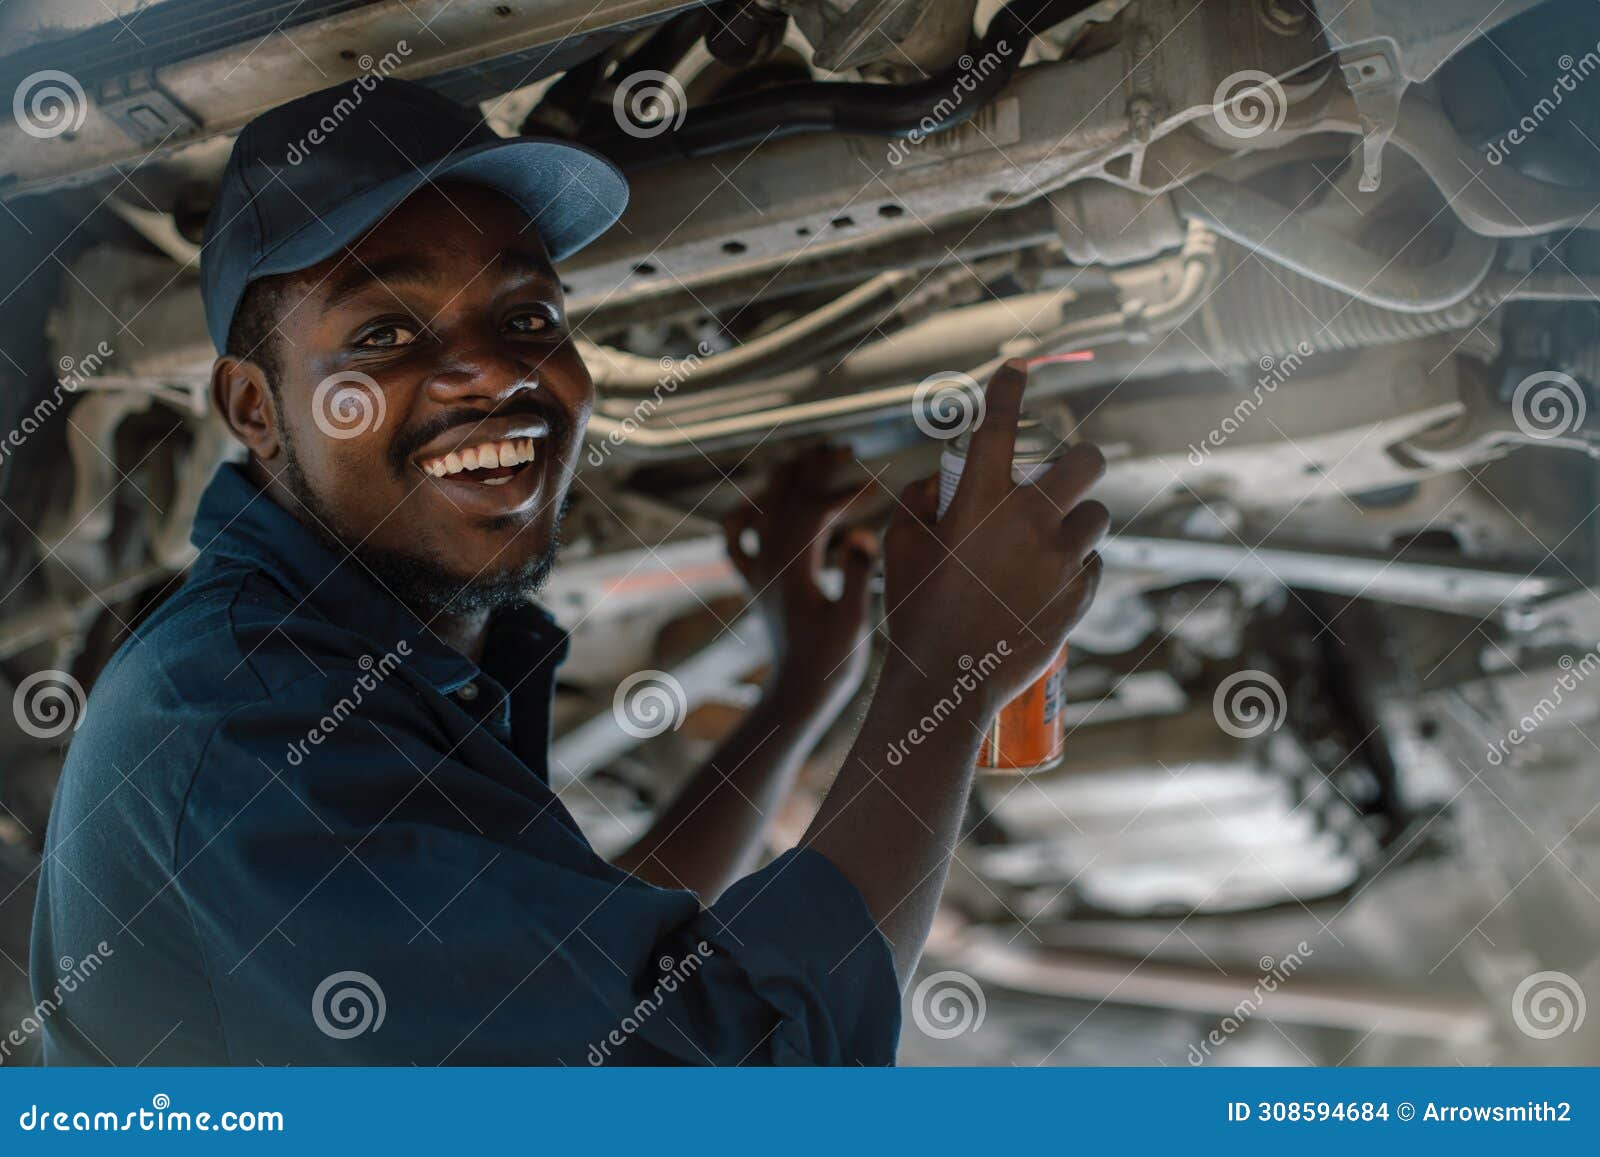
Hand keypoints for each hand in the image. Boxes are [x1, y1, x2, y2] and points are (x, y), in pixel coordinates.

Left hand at [723, 445, 878, 724]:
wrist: (798, 696)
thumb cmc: (832, 665)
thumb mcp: (854, 623)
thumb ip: (858, 577)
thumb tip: (864, 535)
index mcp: (793, 571)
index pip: (815, 512)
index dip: (845, 492)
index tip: (877, 484)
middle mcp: (767, 565)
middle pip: (785, 499)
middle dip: (814, 468)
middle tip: (844, 447)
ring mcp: (757, 573)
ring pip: (761, 510)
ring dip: (784, 480)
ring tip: (808, 457)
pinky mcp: (755, 584)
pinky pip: (735, 540)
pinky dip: (744, 515)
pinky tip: (760, 505)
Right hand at [881, 359, 1106, 716]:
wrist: (946, 684)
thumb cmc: (914, 612)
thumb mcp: (898, 547)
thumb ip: (918, 500)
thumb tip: (942, 481)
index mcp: (978, 500)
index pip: (1000, 425)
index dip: (1009, 387)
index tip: (1017, 366)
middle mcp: (1028, 521)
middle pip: (1087, 461)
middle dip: (1081, 458)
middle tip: (1067, 471)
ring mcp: (1060, 560)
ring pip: (1096, 516)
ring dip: (1077, 520)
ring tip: (1050, 542)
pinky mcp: (1079, 596)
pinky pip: (1092, 565)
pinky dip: (1076, 567)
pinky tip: (1048, 584)